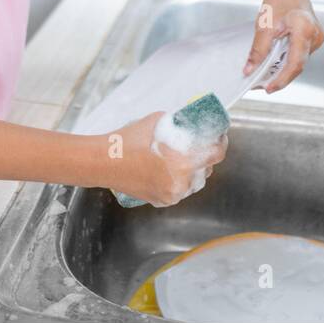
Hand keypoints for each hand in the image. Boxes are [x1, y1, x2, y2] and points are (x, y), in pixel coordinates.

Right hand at [107, 111, 227, 206]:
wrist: (103, 162)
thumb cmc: (127, 140)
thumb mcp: (159, 122)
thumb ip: (180, 126)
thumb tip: (192, 125)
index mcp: (183, 160)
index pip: (216, 154)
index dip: (220, 143)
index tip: (218, 137)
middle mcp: (181, 181)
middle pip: (207, 169)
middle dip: (203, 157)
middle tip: (194, 146)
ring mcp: (172, 194)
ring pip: (194, 181)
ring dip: (191, 170)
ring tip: (177, 158)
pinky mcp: (162, 201)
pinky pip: (179, 190)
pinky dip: (178, 180)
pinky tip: (166, 170)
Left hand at [242, 0, 323, 92]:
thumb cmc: (276, 1)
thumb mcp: (263, 25)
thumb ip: (257, 50)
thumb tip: (249, 71)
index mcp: (305, 29)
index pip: (295, 63)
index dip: (282, 79)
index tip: (267, 88)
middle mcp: (316, 35)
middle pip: (297, 65)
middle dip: (279, 77)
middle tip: (260, 86)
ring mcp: (317, 38)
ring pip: (298, 62)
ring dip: (282, 70)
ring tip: (263, 77)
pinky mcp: (314, 39)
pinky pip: (299, 55)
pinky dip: (286, 61)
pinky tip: (273, 65)